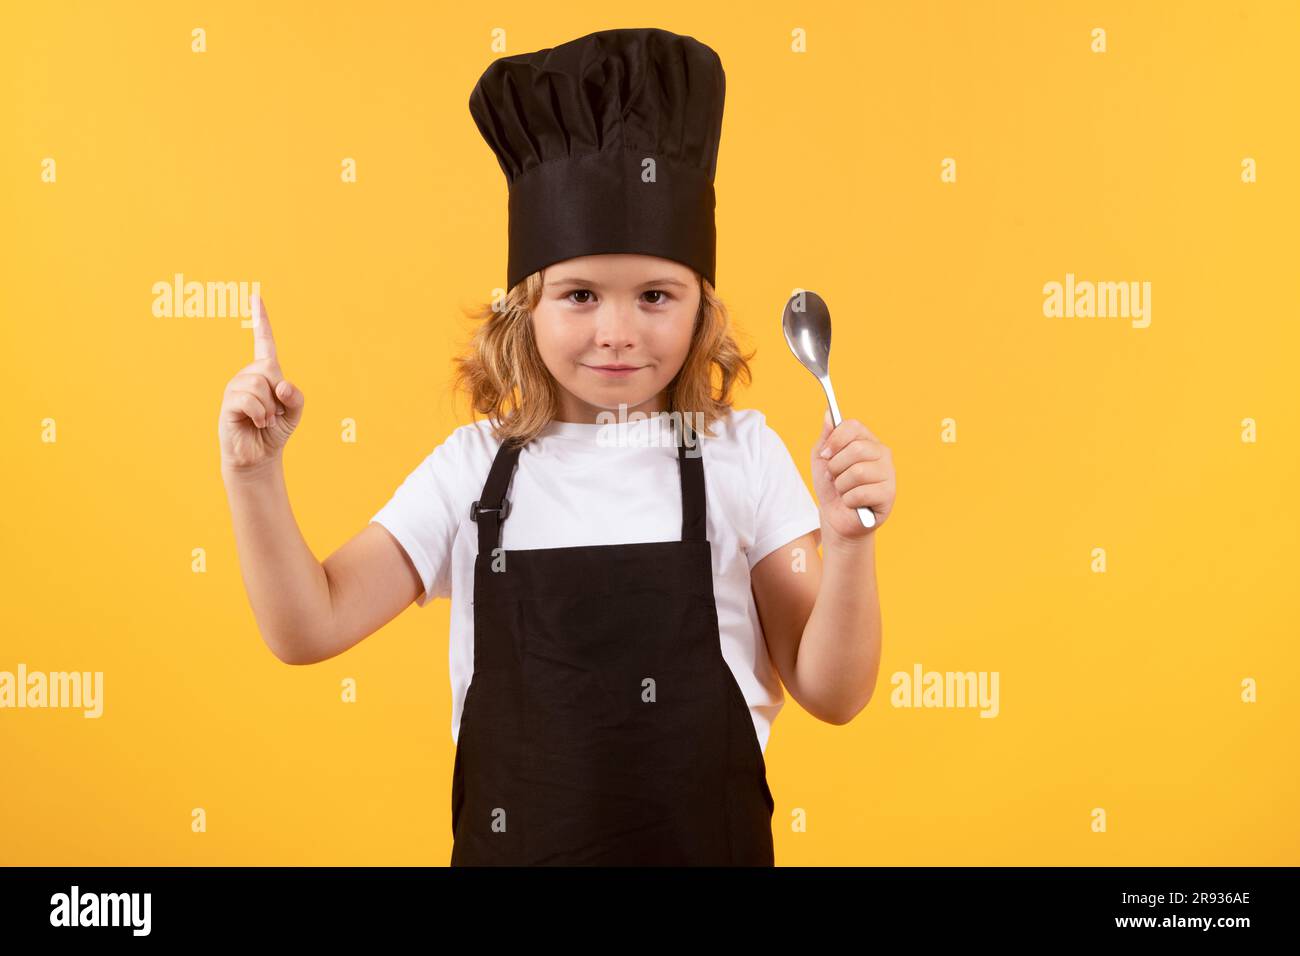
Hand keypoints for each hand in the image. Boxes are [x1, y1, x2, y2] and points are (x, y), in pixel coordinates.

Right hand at [218, 295, 305, 473]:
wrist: (259, 456)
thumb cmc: (275, 431)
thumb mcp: (295, 412)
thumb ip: (296, 396)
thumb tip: (281, 385)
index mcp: (264, 372)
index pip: (263, 342)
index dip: (260, 320)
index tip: (255, 297)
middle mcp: (247, 375)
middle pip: (269, 367)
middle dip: (278, 392)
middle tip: (275, 412)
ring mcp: (235, 387)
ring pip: (259, 384)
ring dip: (270, 408)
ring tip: (265, 420)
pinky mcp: (228, 403)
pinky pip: (250, 400)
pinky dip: (260, 415)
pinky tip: (257, 423)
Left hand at [811, 409, 894, 541]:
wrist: (835, 517)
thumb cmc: (831, 486)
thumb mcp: (822, 458)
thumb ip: (826, 436)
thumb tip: (828, 414)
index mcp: (867, 440)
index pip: (853, 426)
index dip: (835, 440)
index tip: (826, 455)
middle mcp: (882, 453)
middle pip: (856, 449)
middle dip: (836, 466)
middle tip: (835, 477)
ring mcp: (889, 474)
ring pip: (858, 472)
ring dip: (842, 486)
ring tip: (845, 491)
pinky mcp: (889, 495)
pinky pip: (861, 493)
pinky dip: (849, 500)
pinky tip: (853, 503)